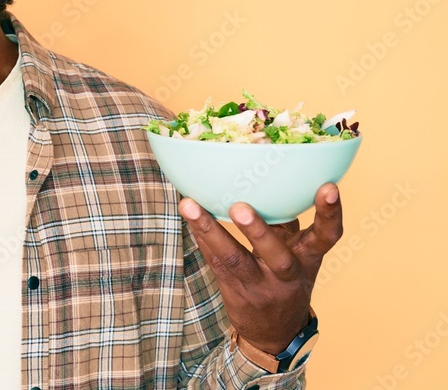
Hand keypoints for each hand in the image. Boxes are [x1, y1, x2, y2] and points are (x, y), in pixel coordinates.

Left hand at [179, 183, 341, 354]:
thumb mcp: (298, 256)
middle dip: (257, 231)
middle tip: (240, 207)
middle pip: (275, 255)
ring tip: (189, 205)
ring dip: (209, 230)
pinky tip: (187, 216)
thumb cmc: (286, 280)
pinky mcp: (233, 290)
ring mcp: (258, 285)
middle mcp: (286, 274)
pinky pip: (214, 261)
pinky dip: (200, 237)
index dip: (330, 214)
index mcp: (308, 259)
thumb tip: (269, 183)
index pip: (327, 237)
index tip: (329, 188)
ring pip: (232, 258)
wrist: (275, 334)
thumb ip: (286, 224)